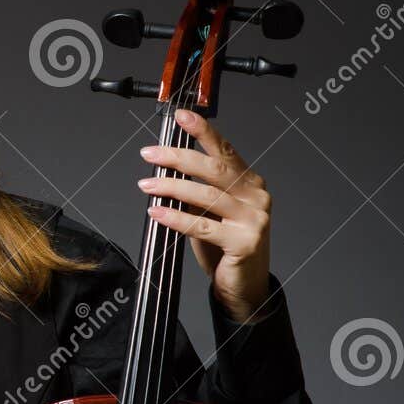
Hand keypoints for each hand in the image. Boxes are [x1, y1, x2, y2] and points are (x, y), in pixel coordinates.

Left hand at [137, 107, 271, 324]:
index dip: (203, 131)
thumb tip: (167, 169)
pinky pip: (202, 226)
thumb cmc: (226, 246)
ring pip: (206, 195)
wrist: (245, 287)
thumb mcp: (213, 212)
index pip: (225, 150)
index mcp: (250, 183)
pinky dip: (176, 218)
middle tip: (150, 154)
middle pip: (214, 169)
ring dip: (171, 187)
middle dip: (178, 157)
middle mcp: (256, 196)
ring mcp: (253, 219)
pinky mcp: (244, 242)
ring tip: (147, 184)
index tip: (181, 116)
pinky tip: (156, 212)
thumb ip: (200, 190)